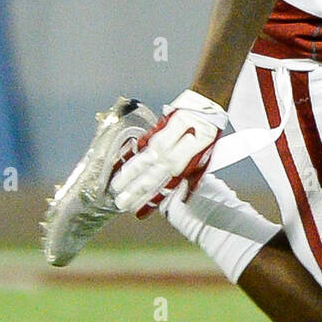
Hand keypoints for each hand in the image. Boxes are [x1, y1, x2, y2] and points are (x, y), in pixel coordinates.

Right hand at [110, 89, 227, 216]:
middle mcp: (171, 158)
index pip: (162, 189)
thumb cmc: (206, 137)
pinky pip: (138, 147)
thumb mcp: (204, 162)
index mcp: (183, 168)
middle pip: (149, 179)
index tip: (136, 212)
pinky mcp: (155, 131)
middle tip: (120, 203)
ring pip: (141, 163)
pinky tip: (117, 164)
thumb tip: (180, 199)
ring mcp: (162, 144)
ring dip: (127, 177)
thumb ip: (190, 180)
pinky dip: (127, 156)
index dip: (149, 202)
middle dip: (133, 193)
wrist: (205, 109)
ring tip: (115, 187)